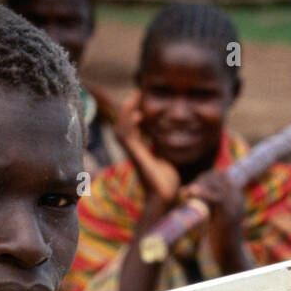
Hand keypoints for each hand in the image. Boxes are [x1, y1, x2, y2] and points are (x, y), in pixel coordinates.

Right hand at [114, 91, 179, 210]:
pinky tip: (139, 115)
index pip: (130, 128)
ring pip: (121, 130)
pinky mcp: (136, 157)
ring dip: (126, 112)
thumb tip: (169, 143)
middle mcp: (133, 151)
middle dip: (126, 108)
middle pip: (121, 125)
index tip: (139, 98)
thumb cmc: (166, 183)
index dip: (131, 112)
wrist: (163, 198)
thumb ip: (163, 150)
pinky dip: (130, 125)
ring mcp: (133, 154)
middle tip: (136, 92)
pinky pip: (127, 138)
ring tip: (135, 98)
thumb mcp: (166, 160)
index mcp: (138, 151)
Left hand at [180, 168, 245, 273]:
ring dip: (198, 186)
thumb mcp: (215, 216)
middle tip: (186, 193)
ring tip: (185, 194)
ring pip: (215, 184)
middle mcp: (237, 197)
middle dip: (199, 180)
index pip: (220, 175)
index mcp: (236, 195)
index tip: (191, 188)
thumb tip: (191, 194)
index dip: (204, 178)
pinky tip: (189, 193)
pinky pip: (215, 197)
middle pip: (217, 176)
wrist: (230, 256)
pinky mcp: (228, 214)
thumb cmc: (220, 239)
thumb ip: (209, 205)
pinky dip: (201, 193)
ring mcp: (234, 205)